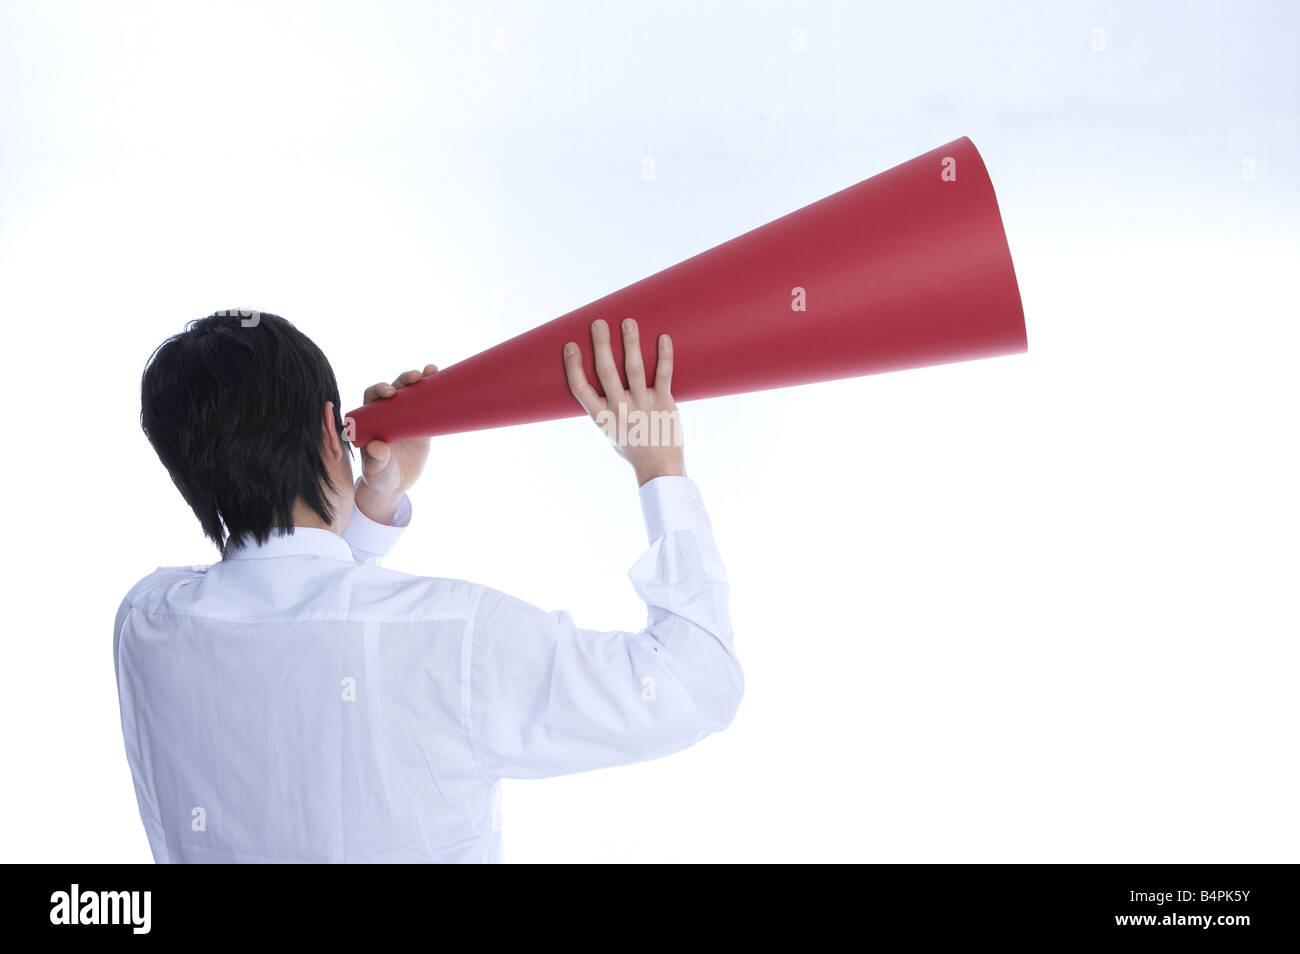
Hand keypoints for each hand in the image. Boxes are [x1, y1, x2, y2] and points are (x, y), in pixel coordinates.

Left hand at [354, 364, 437, 522]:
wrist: (395, 483)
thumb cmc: (380, 477)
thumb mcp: (377, 470)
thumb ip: (375, 461)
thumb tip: (377, 447)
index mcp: (370, 419)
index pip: (371, 397)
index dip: (379, 389)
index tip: (390, 393)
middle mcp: (386, 413)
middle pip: (393, 388)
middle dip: (402, 379)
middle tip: (414, 377)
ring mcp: (404, 416)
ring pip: (411, 391)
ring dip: (419, 378)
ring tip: (431, 370)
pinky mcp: (421, 421)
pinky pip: (427, 402)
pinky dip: (433, 388)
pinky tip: (439, 375)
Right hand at [564, 318, 684, 485]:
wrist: (659, 466)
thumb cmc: (633, 447)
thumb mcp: (610, 430)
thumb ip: (604, 407)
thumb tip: (599, 378)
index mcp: (602, 417)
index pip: (580, 388)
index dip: (573, 366)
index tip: (571, 345)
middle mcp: (620, 409)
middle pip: (607, 371)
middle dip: (601, 344)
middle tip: (598, 323)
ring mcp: (643, 405)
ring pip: (635, 368)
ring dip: (631, 343)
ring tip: (628, 322)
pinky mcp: (664, 402)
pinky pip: (664, 374)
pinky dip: (664, 355)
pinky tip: (663, 338)